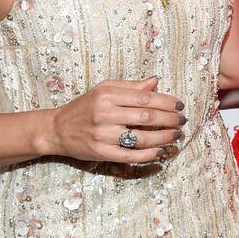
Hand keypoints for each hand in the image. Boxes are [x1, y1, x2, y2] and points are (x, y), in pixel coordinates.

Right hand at [45, 76, 185, 163]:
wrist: (57, 129)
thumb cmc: (84, 107)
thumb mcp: (103, 90)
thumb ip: (130, 86)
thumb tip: (155, 82)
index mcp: (107, 95)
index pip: (144, 97)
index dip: (167, 101)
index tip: (180, 105)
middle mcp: (104, 113)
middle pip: (146, 116)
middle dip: (170, 119)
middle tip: (182, 121)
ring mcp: (102, 135)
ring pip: (141, 137)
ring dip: (163, 137)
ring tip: (176, 135)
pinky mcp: (101, 153)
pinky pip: (130, 155)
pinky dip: (148, 154)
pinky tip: (160, 151)